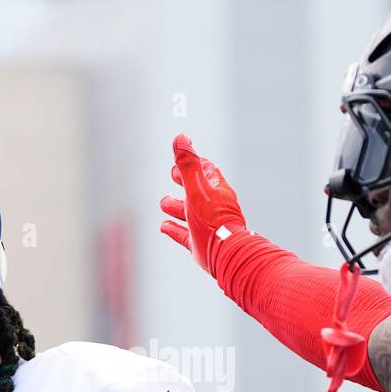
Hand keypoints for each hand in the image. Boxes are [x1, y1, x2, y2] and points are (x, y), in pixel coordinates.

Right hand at [159, 133, 246, 272]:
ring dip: (177, 206)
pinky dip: (175, 228)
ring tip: (163, 202)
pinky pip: (186, 234)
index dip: (194, 164)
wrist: (226, 254)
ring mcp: (208, 226)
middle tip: (173, 176)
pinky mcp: (201, 245)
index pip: (207, 171)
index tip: (180, 160)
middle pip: (198, 191)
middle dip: (184, 182)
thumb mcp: (196, 187)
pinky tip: (163, 226)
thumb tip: (180, 137)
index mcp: (217, 191)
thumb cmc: (213, 219)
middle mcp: (214, 207)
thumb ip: (187, 164)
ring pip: (191, 213)